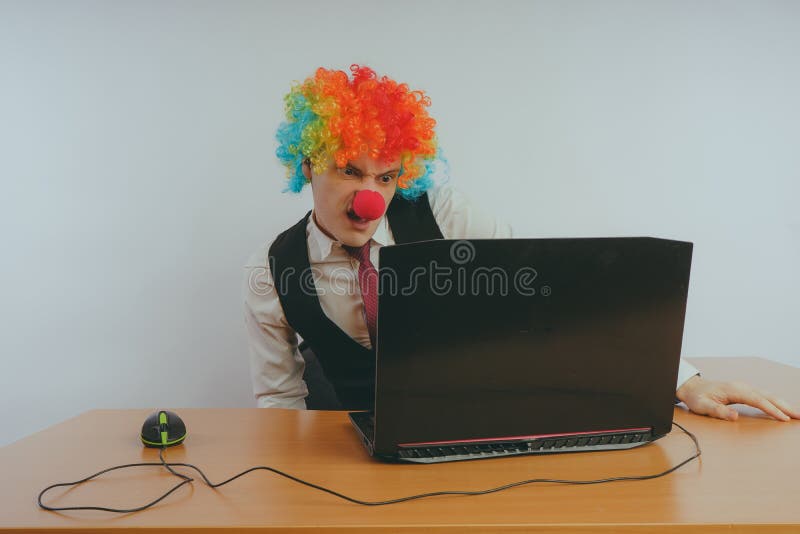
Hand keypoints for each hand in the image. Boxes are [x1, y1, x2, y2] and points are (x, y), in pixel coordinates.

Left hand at [676, 375, 799, 421]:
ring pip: (768, 395)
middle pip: (767, 396)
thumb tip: (734, 416)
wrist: (692, 387)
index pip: (757, 400)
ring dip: (783, 404)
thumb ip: (717, 411)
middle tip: (799, 416)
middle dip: (784, 406)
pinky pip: (764, 397)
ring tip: (796, 414)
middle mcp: (742, 387)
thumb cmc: (697, 397)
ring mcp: (744, 388)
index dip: (771, 409)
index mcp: (734, 390)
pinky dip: (775, 403)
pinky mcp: (745, 392)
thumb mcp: (702, 406)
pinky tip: (783, 409)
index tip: (784, 418)